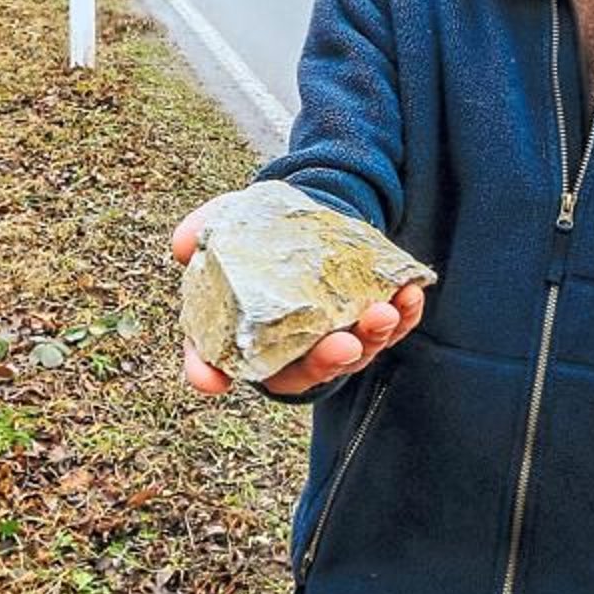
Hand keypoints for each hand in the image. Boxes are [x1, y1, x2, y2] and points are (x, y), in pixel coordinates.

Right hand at [170, 206, 426, 398]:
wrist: (307, 215)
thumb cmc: (257, 232)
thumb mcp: (226, 224)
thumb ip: (202, 233)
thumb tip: (184, 243)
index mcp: (243, 335)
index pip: (219, 364)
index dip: (209, 373)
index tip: (211, 378)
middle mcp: (290, 348)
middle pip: (304, 372)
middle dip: (326, 363)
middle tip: (340, 346)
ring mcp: (334, 338)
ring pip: (354, 353)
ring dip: (372, 338)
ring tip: (383, 313)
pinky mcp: (370, 320)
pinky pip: (393, 327)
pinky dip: (405, 315)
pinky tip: (410, 294)